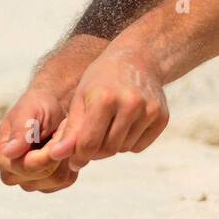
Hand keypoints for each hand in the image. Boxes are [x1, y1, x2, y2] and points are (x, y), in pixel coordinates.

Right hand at [0, 86, 78, 191]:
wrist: (54, 107)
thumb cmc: (39, 106)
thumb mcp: (29, 111)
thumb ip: (20, 131)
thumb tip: (9, 153)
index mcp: (1, 157)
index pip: (26, 166)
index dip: (48, 149)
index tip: (63, 126)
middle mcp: (11, 175)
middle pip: (42, 175)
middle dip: (58, 150)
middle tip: (65, 128)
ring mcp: (29, 182)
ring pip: (56, 179)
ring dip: (66, 155)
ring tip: (65, 135)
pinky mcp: (48, 184)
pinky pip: (66, 180)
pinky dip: (72, 162)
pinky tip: (66, 146)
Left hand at [51, 47, 169, 172]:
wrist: (139, 59)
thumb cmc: (103, 79)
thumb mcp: (81, 97)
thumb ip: (70, 129)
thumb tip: (56, 156)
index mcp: (104, 98)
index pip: (89, 144)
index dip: (78, 156)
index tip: (74, 159)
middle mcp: (130, 104)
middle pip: (108, 149)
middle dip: (96, 151)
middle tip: (91, 140)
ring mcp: (149, 111)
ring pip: (123, 149)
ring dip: (113, 144)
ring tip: (109, 125)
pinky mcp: (162, 117)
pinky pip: (139, 146)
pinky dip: (129, 141)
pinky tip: (126, 123)